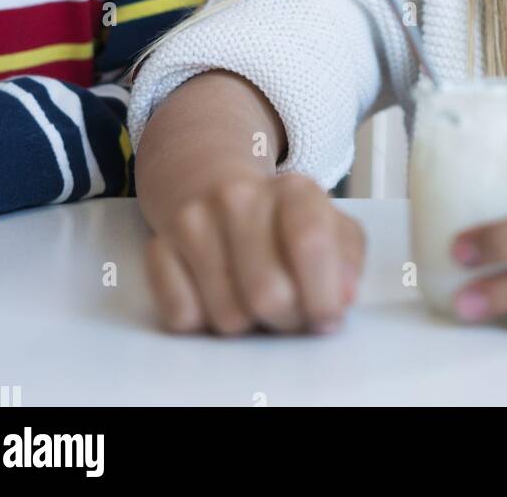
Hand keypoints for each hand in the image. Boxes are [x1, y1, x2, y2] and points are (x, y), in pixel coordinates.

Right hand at [145, 171, 365, 336]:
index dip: (323, 295)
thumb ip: (348, 257)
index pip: (311, 243)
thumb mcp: (330, 225)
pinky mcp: (159, 247)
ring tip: (252, 295)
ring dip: (246, 323)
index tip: (326, 318)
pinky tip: (215, 292)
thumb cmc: (282, 221)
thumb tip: (344, 295)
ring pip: (227, 317)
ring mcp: (194, 219)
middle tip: (290, 311)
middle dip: (286, 320)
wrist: (213, 184)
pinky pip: (182, 316)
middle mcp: (240, 197)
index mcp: (294, 189)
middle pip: (269, 294)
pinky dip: (202, 320)